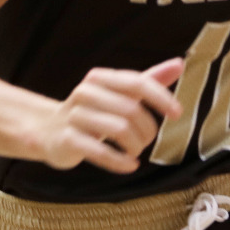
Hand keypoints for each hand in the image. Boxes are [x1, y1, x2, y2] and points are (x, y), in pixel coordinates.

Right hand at [39, 59, 185, 173]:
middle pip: (131, 110)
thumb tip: (179, 64)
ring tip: (135, 152)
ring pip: (119, 130)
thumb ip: (149, 80)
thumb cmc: (94, 112)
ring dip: (136, 146)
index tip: (177, 113)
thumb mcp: (120, 94)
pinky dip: (120, 161)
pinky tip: (129, 165)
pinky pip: (100, 152)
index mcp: (100, 78)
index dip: (161, 98)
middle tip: (146, 141)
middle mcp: (85, 92)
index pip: (138, 83)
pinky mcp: (67, 139)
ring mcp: (74, 116)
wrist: (50, 132)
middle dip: (147, 130)